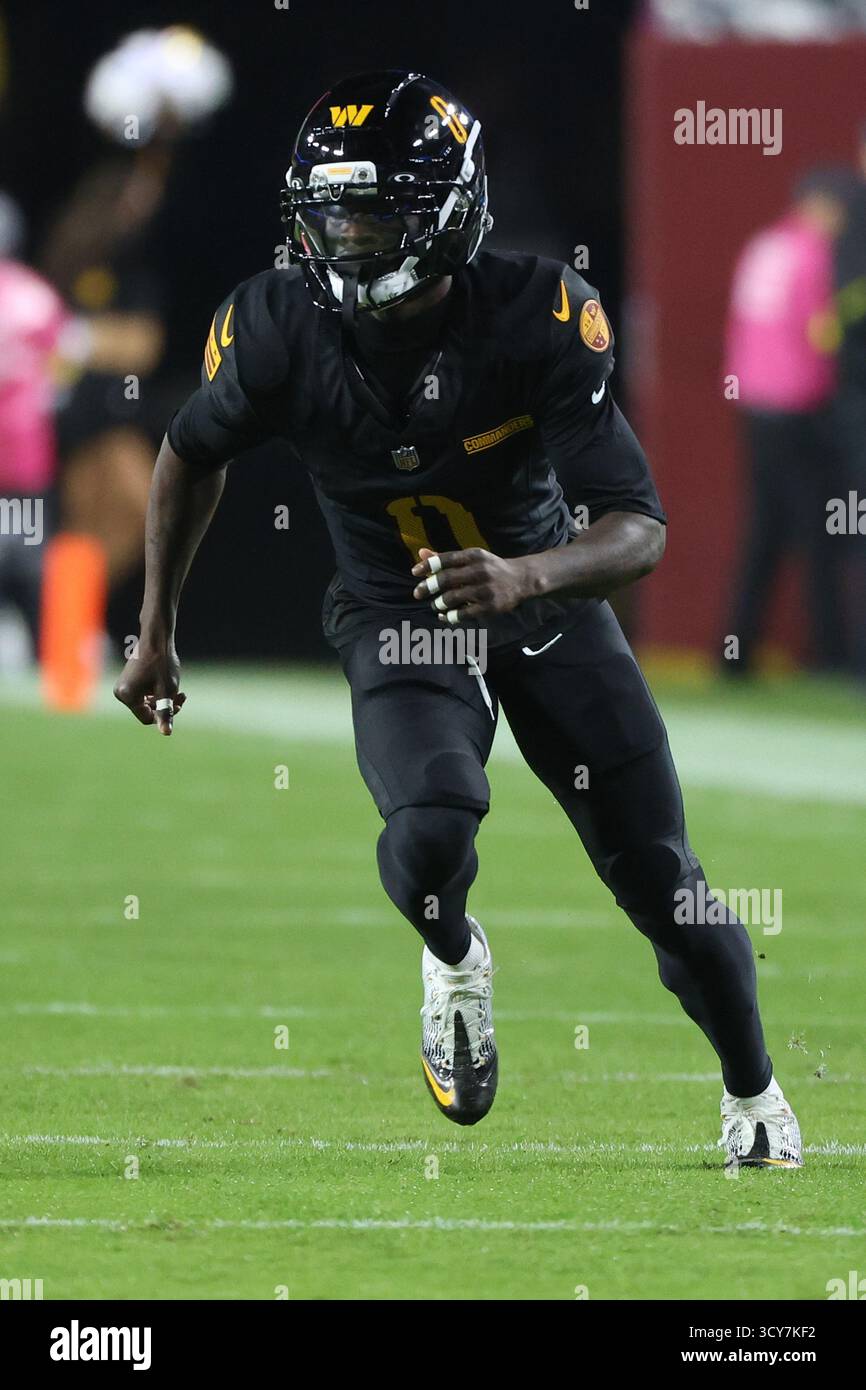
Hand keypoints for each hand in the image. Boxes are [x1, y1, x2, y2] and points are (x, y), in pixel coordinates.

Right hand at [113, 638, 185, 734]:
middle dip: (165, 705)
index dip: (164, 714)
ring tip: (179, 690)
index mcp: (127, 696)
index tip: (178, 703)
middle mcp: (120, 692)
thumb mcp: (167, 690)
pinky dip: (156, 691)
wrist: (156, 638)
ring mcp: (123, 686)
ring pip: (147, 702)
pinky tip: (169, 684)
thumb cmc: (162, 662)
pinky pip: (143, 693)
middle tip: (181, 696)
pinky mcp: (128, 680)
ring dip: (163, 698)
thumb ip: (165, 713)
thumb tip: (166, 733)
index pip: (147, 718)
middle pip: (146, 710)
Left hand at [411, 547, 535, 621]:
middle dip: (428, 587)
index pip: (446, 559)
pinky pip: (464, 613)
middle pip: (447, 579)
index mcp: (473, 556)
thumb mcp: (471, 558)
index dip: (427, 565)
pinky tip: (444, 616)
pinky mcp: (489, 606)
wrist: (521, 579)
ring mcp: (485, 589)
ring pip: (453, 597)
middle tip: (417, 594)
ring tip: (435, 605)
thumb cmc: (490, 567)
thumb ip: (446, 558)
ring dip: (439, 603)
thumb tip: (421, 553)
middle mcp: (479, 570)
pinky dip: (450, 616)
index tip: (414, 573)